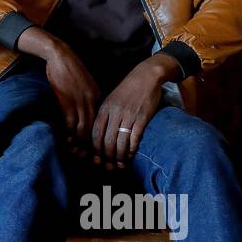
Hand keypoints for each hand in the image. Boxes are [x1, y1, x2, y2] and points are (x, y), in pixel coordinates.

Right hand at [41, 40, 100, 152]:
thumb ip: (90, 98)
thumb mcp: (86, 84)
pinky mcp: (67, 100)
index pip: (101, 121)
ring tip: (76, 152)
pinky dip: (69, 132)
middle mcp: (91, 100)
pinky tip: (67, 140)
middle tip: (88, 157)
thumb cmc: (72, 70)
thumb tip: (90, 112)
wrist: (61, 56)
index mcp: (98, 97)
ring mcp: (79, 101)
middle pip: (94, 127)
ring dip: (79, 142)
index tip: (97, 149)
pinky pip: (70, 121)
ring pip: (83, 127)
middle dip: (91, 144)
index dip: (99, 137)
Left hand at [91, 53, 179, 168]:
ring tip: (120, 164)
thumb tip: (100, 135)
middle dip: (107, 157)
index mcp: (105, 109)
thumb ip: (105, 115)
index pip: (95, 133)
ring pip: (120, 142)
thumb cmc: (128, 89)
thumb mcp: (111, 99)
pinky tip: (131, 155)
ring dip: (120, 156)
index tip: (97, 158)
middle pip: (107, 141)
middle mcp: (115, 113)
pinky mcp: (142, 117)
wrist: (146, 76)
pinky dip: (132, 149)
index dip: (95, 149)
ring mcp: (129, 115)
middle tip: (109, 165)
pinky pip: (135, 138)